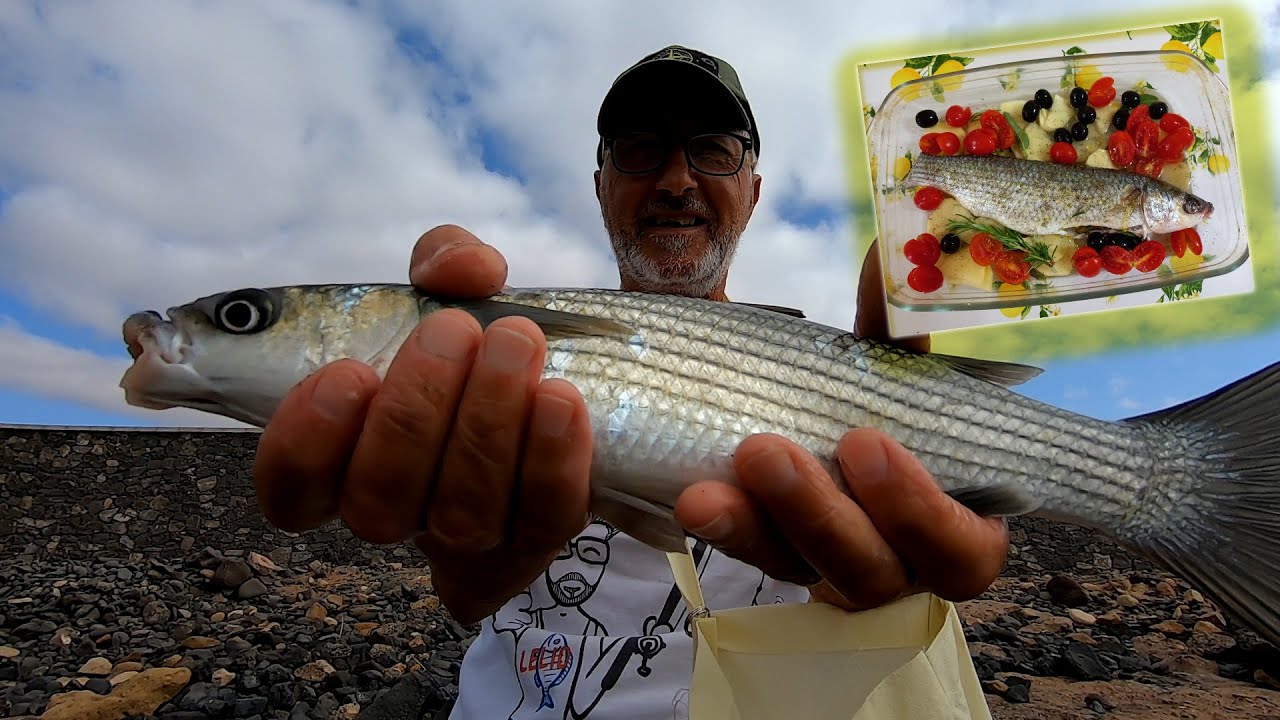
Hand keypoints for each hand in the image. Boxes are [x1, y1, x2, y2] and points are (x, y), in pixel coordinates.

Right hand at [253, 225, 594, 623]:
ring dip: (485, 421)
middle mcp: (399, 511)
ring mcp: (469, 538)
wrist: (583, 394)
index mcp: (347, 459)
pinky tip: (558, 398)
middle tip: (452, 329)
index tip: (348, 372)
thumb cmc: (487, 345)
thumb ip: (444, 261)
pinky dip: (550, 457)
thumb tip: (465, 269)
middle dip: (413, 411)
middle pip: (378, 501)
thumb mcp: (456, 289)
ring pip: (460, 513)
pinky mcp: (540, 540)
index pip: (291, 490)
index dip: (304, 445)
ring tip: (514, 341)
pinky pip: (542, 517)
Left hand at [673, 239, 1008, 610]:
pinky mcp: (774, 564)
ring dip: (760, 521)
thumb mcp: (888, 371)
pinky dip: (726, 525)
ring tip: (720, 469)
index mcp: (954, 531)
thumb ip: (893, 327)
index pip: (961, 550)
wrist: (807, 431)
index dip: (921, 511)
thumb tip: (885, 251)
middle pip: (870, 569)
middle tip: (770, 450)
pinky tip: (694, 497)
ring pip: (802, 570)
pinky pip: (750, 557)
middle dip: (820, 512)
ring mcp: (828, 575)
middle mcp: (895, 567)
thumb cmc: (874, 407)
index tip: (866, 442)